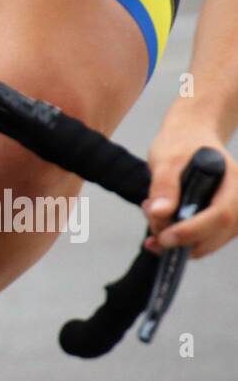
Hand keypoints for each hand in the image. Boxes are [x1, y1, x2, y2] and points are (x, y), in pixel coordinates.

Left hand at [144, 110, 237, 258]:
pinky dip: (177, 239)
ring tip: (153, 213)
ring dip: (174, 240)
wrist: (189, 137)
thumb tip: (160, 213)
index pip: (221, 215)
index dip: (192, 231)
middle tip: (150, 225)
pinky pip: (200, 242)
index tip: (164, 237)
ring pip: (206, 243)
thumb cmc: (182, 144)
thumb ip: (164, 185)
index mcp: (235, 182)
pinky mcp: (219, 224)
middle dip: (179, 239)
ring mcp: (232, 214)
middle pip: (215, 234)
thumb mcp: (167, 159)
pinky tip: (160, 221)